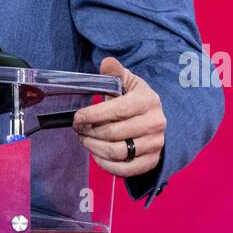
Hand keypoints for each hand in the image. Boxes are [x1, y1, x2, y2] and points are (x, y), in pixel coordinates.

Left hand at [72, 56, 165, 177]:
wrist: (155, 120)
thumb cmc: (134, 99)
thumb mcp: (127, 82)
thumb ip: (115, 72)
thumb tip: (106, 62)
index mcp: (148, 100)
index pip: (117, 110)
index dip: (93, 115)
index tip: (77, 118)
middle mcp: (155, 123)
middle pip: (114, 133)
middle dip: (90, 132)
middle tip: (78, 130)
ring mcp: (156, 144)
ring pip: (117, 152)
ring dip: (94, 148)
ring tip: (85, 140)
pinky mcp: (152, 161)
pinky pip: (125, 169)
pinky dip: (106, 165)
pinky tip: (97, 155)